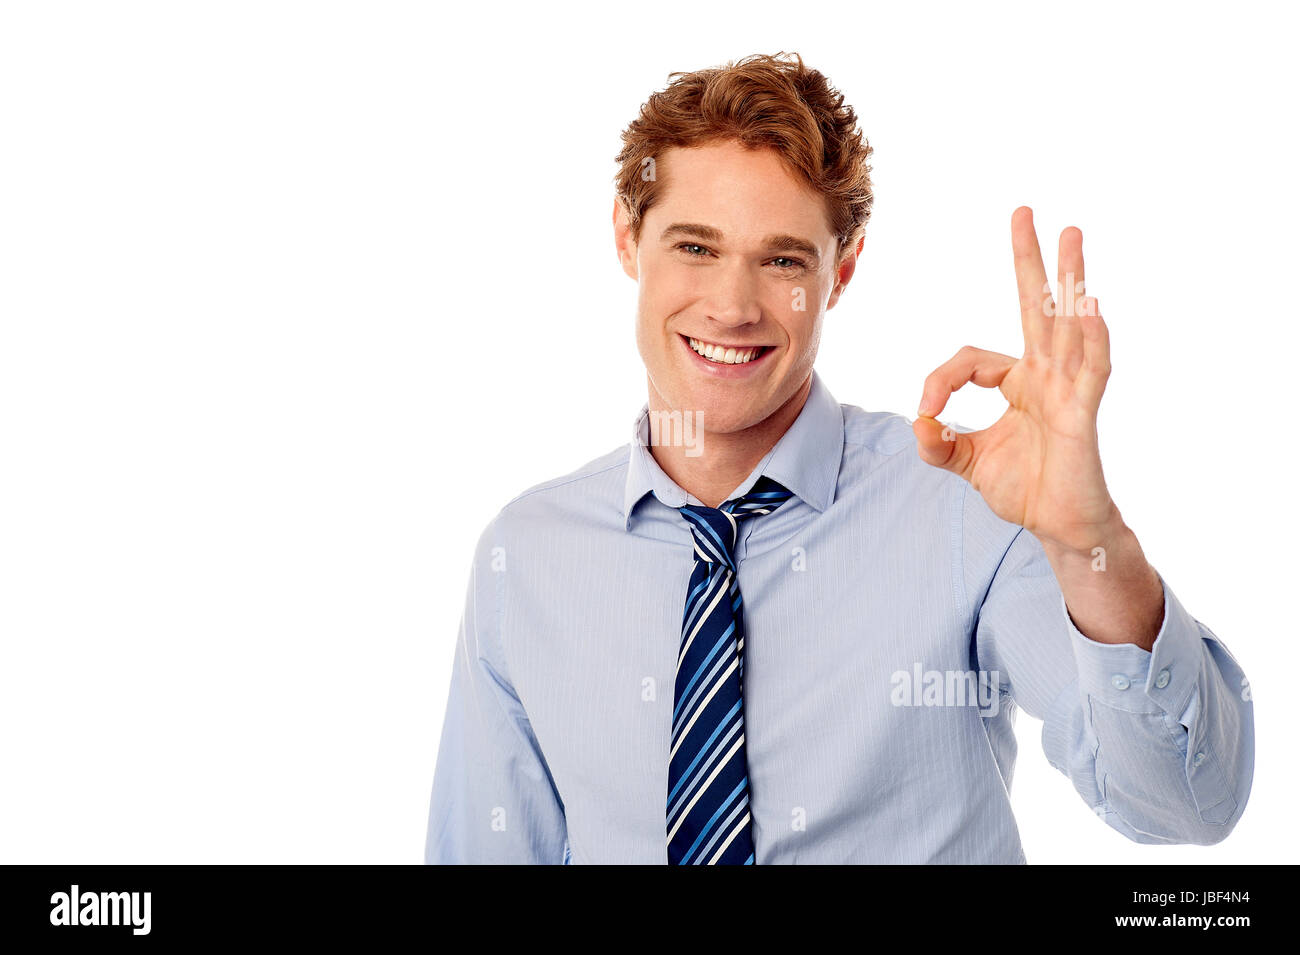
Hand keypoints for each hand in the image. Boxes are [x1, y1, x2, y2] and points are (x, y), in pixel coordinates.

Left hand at [913, 206, 1118, 554]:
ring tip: (1072, 234)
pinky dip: (1092, 337)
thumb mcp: (966, 464)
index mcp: (1018, 383)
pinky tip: (1090, 305)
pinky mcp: (1083, 413)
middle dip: (1029, 261)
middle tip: (1025, 213)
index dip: (940, 380)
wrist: (1059, 526)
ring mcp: (1067, 390)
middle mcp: (1045, 376)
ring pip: (1067, 324)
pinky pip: (1091, 368)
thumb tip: (918, 424)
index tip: (927, 411)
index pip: (969, 360)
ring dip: (1069, 279)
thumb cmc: (1025, 489)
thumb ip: (938, 445)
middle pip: (1035, 308)